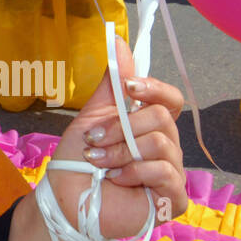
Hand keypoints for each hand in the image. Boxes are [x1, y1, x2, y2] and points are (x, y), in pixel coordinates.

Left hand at [46, 36, 187, 240]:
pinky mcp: (173, 199)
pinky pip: (166, 173)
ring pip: (161, 144)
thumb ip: (111, 82)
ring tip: (98, 162)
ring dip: (121, 151)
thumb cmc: (79, 158)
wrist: (66, 196)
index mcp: (148, 125)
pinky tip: (116, 180)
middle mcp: (165, 147)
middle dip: (121, 128)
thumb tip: (119, 41)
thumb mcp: (92, 115)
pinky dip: (134, 173)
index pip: (170, 99)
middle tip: (94, 141)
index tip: (128, 87)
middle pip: (162, 119)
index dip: (153, 89)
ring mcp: (171, 173)